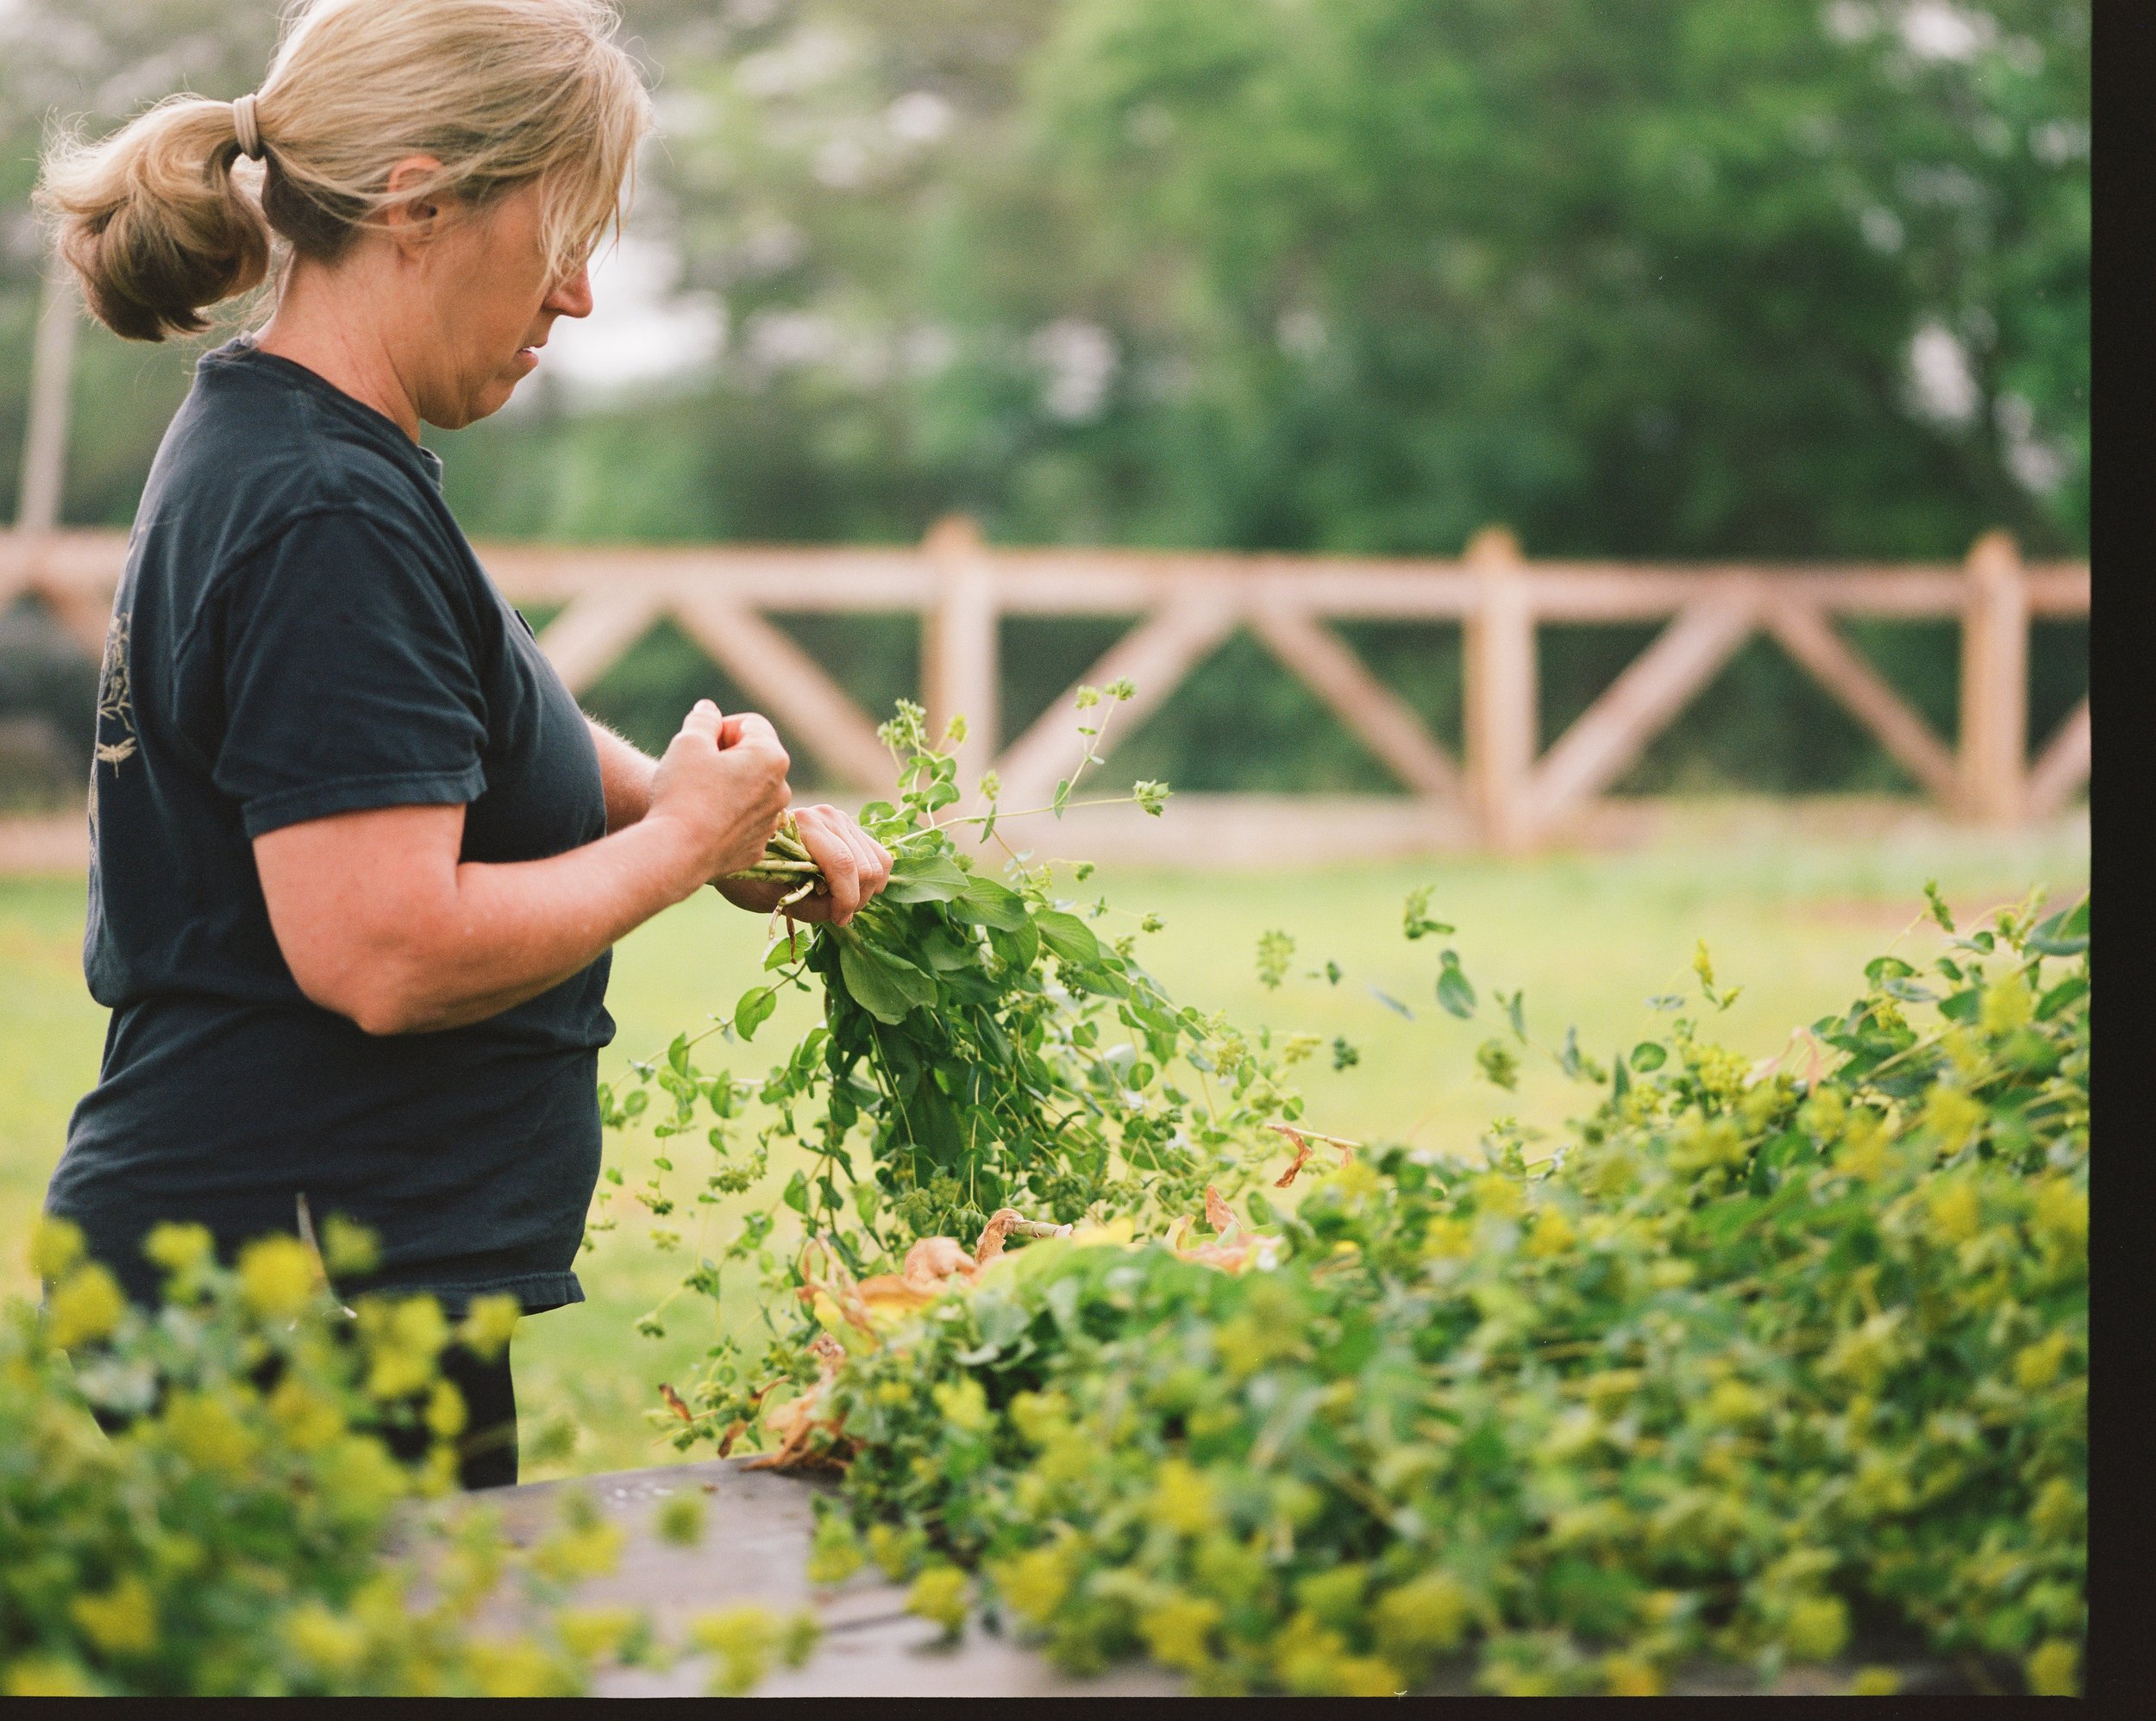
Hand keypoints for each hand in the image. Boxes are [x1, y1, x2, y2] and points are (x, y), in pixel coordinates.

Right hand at [645, 701, 790, 888]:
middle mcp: (782, 789)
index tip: (699, 744)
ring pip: (749, 791)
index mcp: (772, 757)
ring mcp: (771, 822)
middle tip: (695, 768)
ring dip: (728, 786)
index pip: (751, 725)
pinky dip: (727, 816)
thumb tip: (709, 710)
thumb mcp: (688, 742)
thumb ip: (703, 720)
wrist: (677, 853)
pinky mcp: (757, 847)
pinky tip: (702, 821)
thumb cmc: (684, 792)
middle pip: (754, 758)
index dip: (720, 727)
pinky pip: (744, 821)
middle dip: (726, 756)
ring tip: (697, 796)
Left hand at [715, 803, 891, 925]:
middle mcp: (827, 816)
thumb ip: (810, 905)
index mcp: (803, 826)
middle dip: (855, 899)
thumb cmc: (752, 878)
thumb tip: (842, 911)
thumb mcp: (773, 896)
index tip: (838, 920)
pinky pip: (881, 858)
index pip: (842, 864)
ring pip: (878, 863)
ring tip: (840, 902)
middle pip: (865, 867)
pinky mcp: (852, 829)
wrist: (750, 859)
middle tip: (835, 914)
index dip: (847, 900)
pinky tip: (850, 889)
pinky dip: (872, 881)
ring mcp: (842, 820)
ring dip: (864, 891)